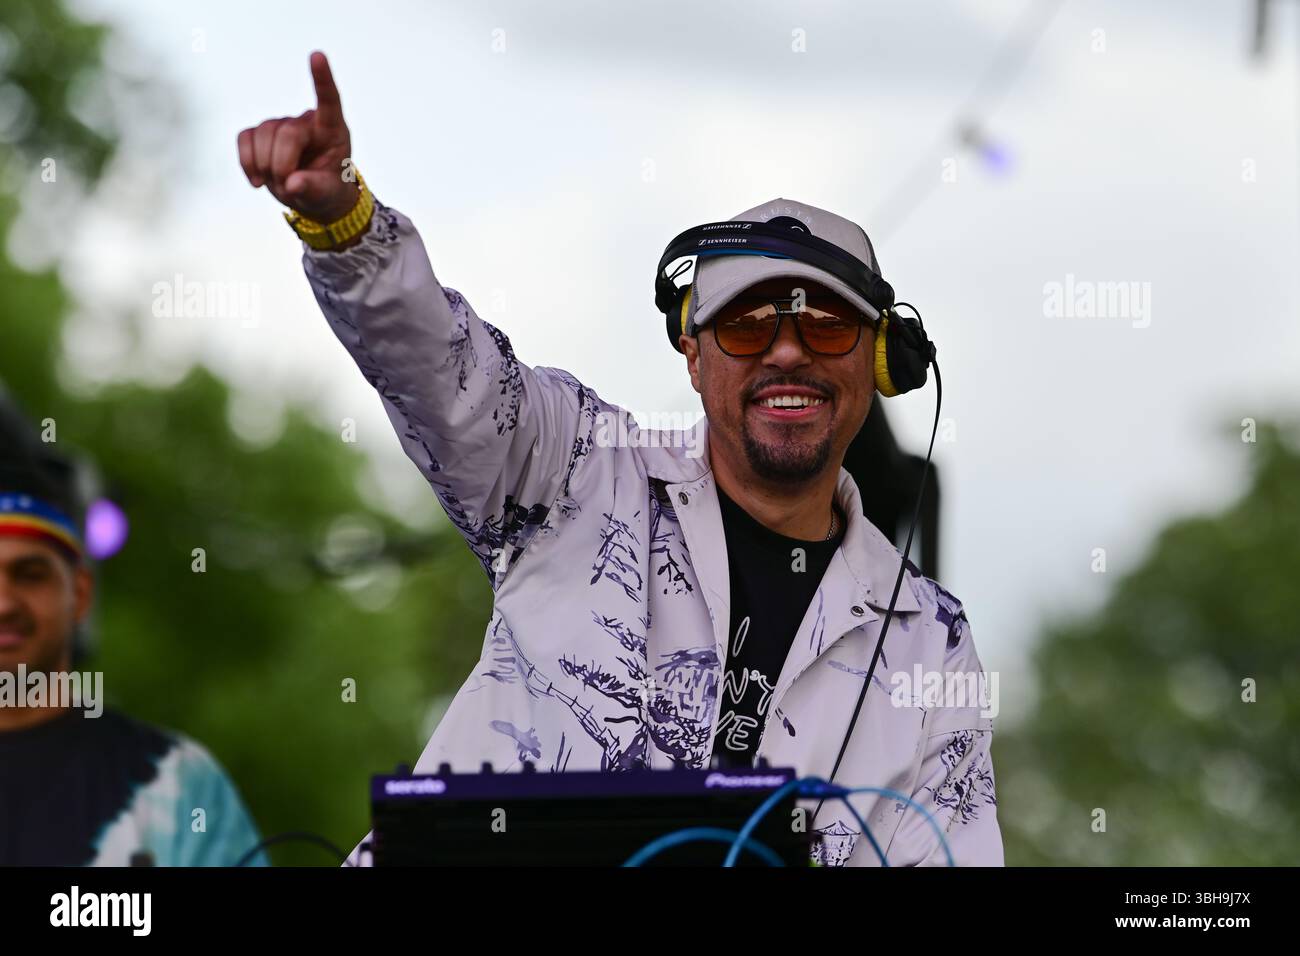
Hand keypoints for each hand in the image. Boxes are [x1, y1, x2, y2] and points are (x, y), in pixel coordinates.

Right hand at [237, 51, 358, 222]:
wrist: (309, 196)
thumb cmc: (326, 190)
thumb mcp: (327, 194)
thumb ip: (313, 188)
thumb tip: (293, 184)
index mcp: (332, 130)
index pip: (329, 100)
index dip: (322, 78)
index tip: (317, 56)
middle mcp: (306, 121)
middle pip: (286, 133)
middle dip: (282, 165)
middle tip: (289, 187)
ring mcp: (281, 124)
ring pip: (262, 135)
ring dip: (265, 166)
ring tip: (280, 185)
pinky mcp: (259, 133)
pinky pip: (244, 139)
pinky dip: (246, 162)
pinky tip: (257, 180)